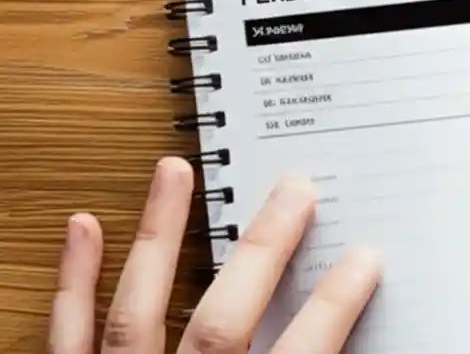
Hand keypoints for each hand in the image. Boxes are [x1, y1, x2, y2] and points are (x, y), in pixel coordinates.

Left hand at [48, 157, 380, 353]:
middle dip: (262, 252)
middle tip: (294, 191)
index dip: (334, 305)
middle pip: (224, 321)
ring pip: (138, 311)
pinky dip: (74, 282)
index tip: (364, 258)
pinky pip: (66, 339)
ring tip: (173, 170)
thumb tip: (366, 342)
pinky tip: (85, 227)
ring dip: (158, 236)